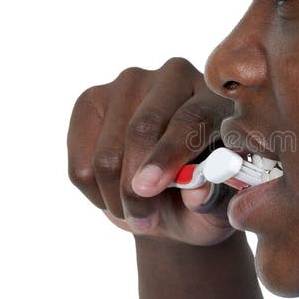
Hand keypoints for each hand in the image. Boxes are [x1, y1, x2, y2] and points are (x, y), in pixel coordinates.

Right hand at [67, 57, 237, 245]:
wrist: (170, 203)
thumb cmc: (201, 202)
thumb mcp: (216, 211)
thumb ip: (212, 200)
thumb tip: (197, 190)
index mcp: (218, 99)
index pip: (191, 120)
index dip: (168, 155)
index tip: (147, 188)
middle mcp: (176, 77)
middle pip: (143, 127)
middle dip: (134, 183)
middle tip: (141, 221)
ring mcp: (131, 83)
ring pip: (108, 147)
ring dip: (114, 194)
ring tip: (135, 214)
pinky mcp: (93, 99)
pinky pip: (80, 153)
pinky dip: (91, 187)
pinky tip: (112, 194)